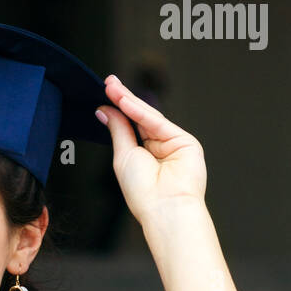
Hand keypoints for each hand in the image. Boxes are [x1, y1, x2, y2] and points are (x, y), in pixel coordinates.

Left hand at [97, 74, 206, 226]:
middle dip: (123, 99)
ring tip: (112, 87)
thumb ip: (118, 130)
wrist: (164, 209)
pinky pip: (157, 123)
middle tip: (108, 82)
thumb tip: (105, 110)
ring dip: (129, 101)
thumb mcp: (123, 157)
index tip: (105, 93)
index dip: (118, 110)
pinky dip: (140, 112)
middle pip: (140, 118)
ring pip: (148, 117)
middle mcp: (160, 148)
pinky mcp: (185, 141)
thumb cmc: (143, 193)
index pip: (131, 127)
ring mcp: (174, 144)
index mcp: (145, 156)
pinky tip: (124, 102)